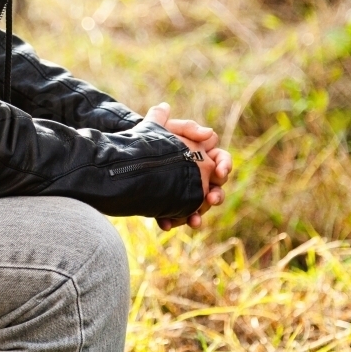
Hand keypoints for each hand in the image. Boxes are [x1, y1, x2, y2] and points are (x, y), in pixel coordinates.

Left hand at [144, 102, 231, 231]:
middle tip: (212, 199)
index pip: (221, 159)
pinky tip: (167, 224)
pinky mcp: (170, 202)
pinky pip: (176, 215)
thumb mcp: (165, 129)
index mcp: (201, 153)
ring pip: (200, 205)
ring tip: (194, 220)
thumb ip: (187, 127)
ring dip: (200, 213)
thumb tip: (209, 132)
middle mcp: (197, 174)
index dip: (224, 165)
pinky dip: (172, 220)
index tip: (219, 171)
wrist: (126, 155)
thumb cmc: (150, 138)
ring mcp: (185, 190)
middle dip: (217, 194)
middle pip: (216, 186)